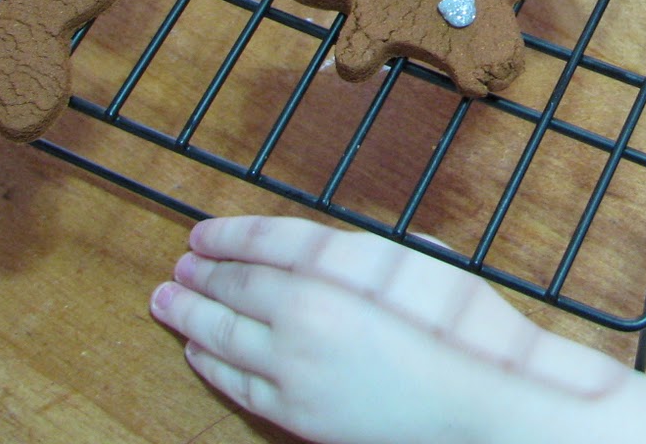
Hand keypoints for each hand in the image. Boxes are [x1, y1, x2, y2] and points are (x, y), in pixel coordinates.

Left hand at [150, 216, 625, 443]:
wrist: (478, 401)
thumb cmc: (460, 326)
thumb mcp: (414, 260)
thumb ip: (360, 252)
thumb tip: (323, 251)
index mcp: (336, 264)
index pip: (262, 241)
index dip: (226, 235)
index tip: (201, 233)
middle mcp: (304, 310)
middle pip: (234, 286)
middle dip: (201, 273)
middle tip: (178, 266)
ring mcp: (293, 366)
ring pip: (222, 334)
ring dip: (190, 314)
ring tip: (167, 300)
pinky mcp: (295, 412)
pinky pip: (236, 382)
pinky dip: (209, 362)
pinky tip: (197, 350)